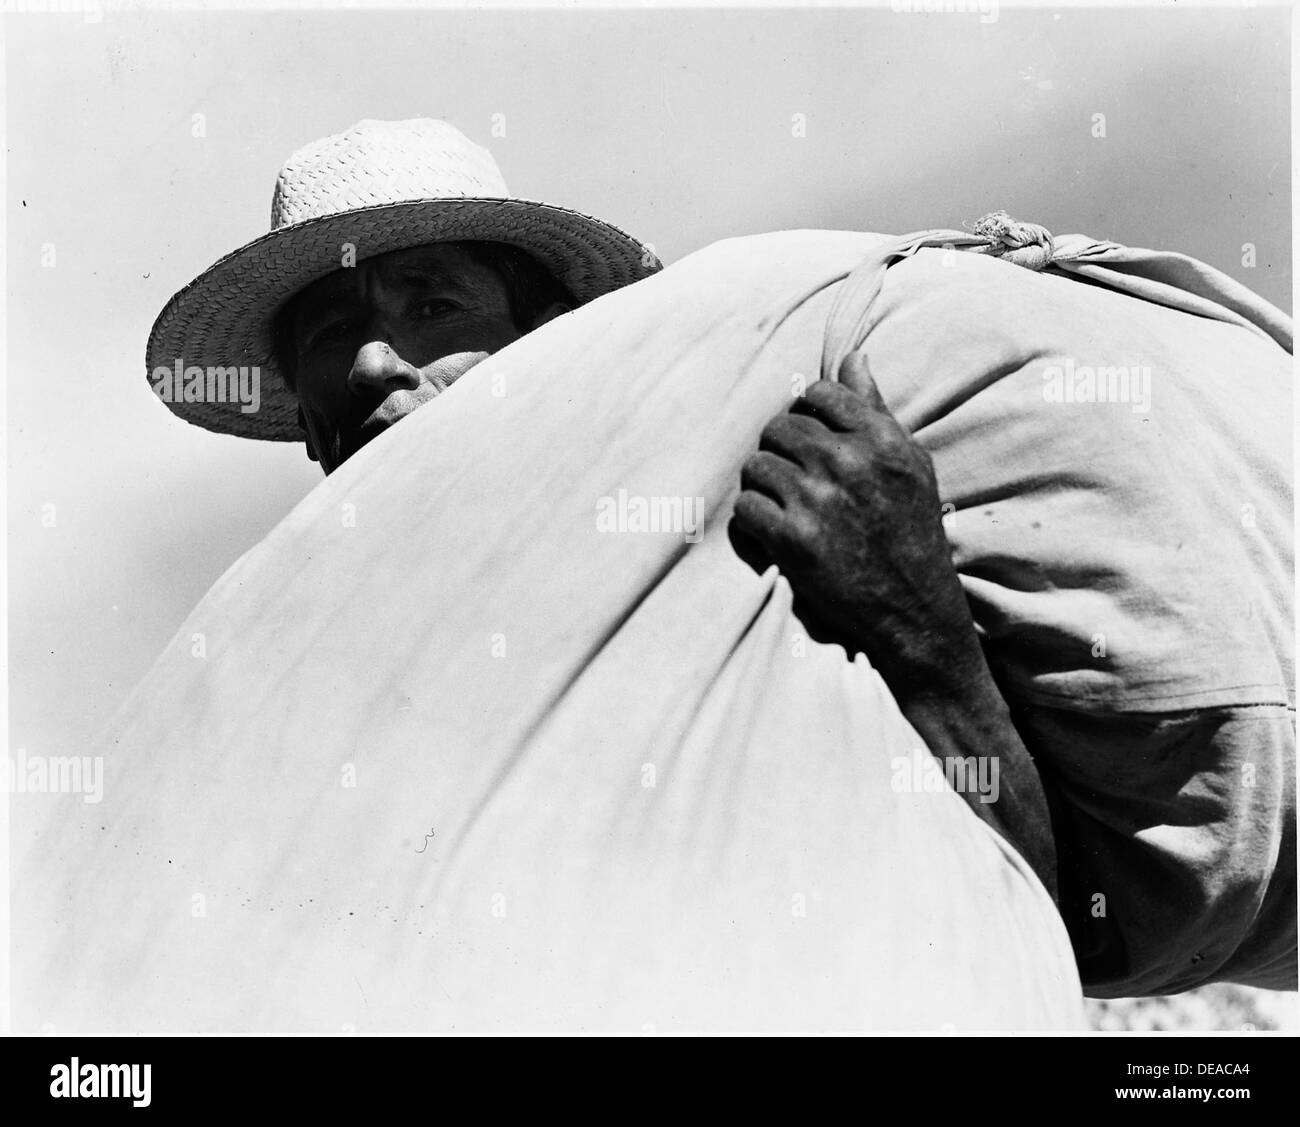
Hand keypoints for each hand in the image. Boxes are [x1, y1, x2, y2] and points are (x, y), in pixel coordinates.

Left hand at [728, 352, 981, 701]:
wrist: (914, 609)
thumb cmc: (912, 532)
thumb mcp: (910, 465)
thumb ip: (876, 410)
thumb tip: (853, 357)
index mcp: (882, 440)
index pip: (819, 393)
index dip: (806, 415)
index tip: (810, 441)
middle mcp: (850, 463)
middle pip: (779, 428)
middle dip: (780, 452)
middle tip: (793, 481)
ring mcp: (819, 501)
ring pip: (756, 465)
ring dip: (763, 487)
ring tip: (783, 507)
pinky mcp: (793, 540)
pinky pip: (745, 508)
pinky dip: (752, 522)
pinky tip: (772, 533)